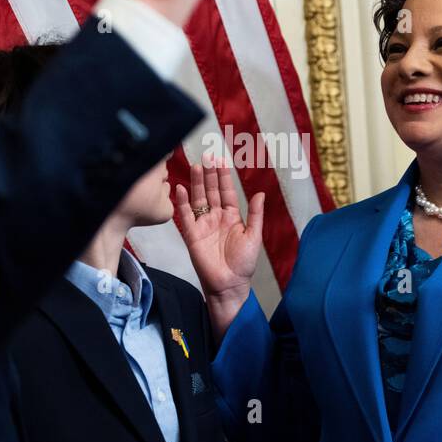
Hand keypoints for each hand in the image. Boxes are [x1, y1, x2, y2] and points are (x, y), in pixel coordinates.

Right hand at [174, 156, 263, 336]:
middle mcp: (216, 217)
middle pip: (211, 191)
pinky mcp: (192, 235)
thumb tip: (260, 193)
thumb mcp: (254, 236)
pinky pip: (186, 216)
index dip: (223, 176)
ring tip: (196, 166)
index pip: (226, 192)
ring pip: (198, 199)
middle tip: (206, 156)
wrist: (229, 284)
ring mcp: (203, 225)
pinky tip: (181, 188)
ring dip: (197, 183)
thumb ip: (255, 214)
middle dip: (209, 174)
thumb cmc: (243, 263)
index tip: (220, 160)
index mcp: (231, 217)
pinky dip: (182, 202)